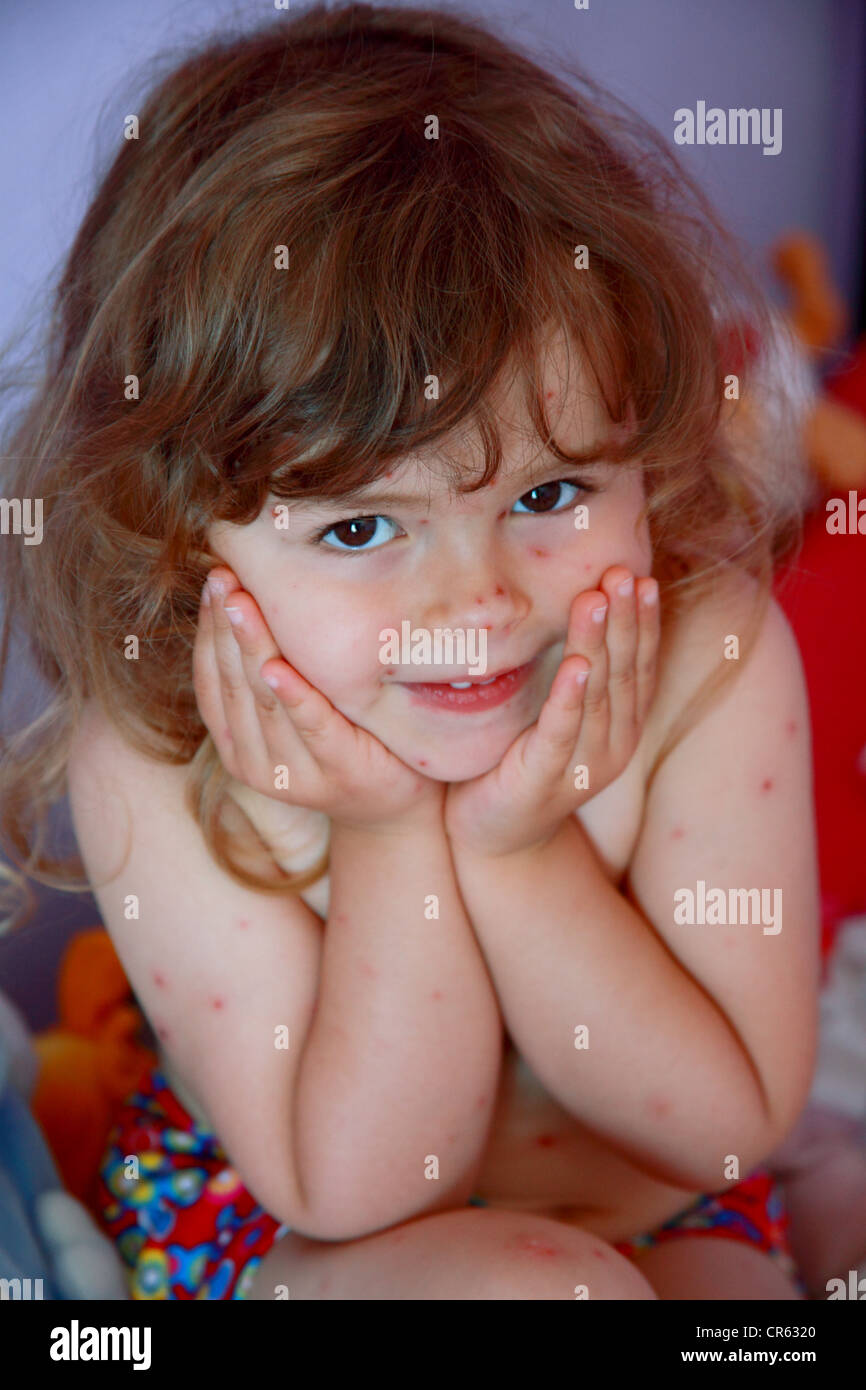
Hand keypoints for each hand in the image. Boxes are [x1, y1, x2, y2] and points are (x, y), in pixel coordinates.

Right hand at [192, 566, 444, 835]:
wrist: (393, 803)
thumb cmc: (342, 739)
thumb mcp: (296, 706)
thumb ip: (267, 668)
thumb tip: (244, 593)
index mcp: (235, 742)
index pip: (211, 678)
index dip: (209, 629)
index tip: (214, 581)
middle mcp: (253, 763)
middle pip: (234, 683)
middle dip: (227, 627)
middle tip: (223, 577)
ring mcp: (293, 774)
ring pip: (264, 700)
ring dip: (251, 648)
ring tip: (242, 604)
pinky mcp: (337, 774)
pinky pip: (311, 726)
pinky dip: (293, 697)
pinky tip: (279, 667)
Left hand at [444, 565, 659, 857]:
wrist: (498, 838)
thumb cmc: (524, 763)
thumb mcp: (559, 715)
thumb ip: (578, 674)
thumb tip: (582, 606)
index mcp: (621, 724)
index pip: (639, 663)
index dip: (643, 621)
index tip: (641, 576)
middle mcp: (614, 743)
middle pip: (624, 670)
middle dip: (625, 618)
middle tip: (621, 572)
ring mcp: (584, 764)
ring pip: (598, 694)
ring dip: (600, 642)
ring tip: (599, 599)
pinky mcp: (546, 779)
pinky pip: (562, 732)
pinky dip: (572, 698)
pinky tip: (578, 667)